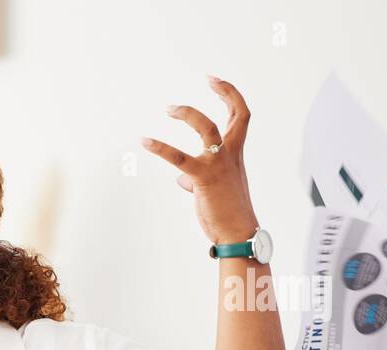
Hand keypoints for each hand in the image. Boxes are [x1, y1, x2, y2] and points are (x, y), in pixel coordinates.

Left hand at [142, 76, 258, 244]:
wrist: (237, 233)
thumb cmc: (228, 212)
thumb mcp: (216, 188)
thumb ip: (198, 177)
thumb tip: (181, 178)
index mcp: (235, 154)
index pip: (241, 116)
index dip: (230, 95)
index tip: (215, 82)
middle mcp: (231, 154)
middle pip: (235, 114)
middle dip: (224, 92)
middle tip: (206, 79)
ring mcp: (218, 164)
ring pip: (207, 127)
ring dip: (188, 113)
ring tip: (168, 108)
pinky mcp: (203, 178)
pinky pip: (179, 158)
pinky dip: (160, 147)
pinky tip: (144, 141)